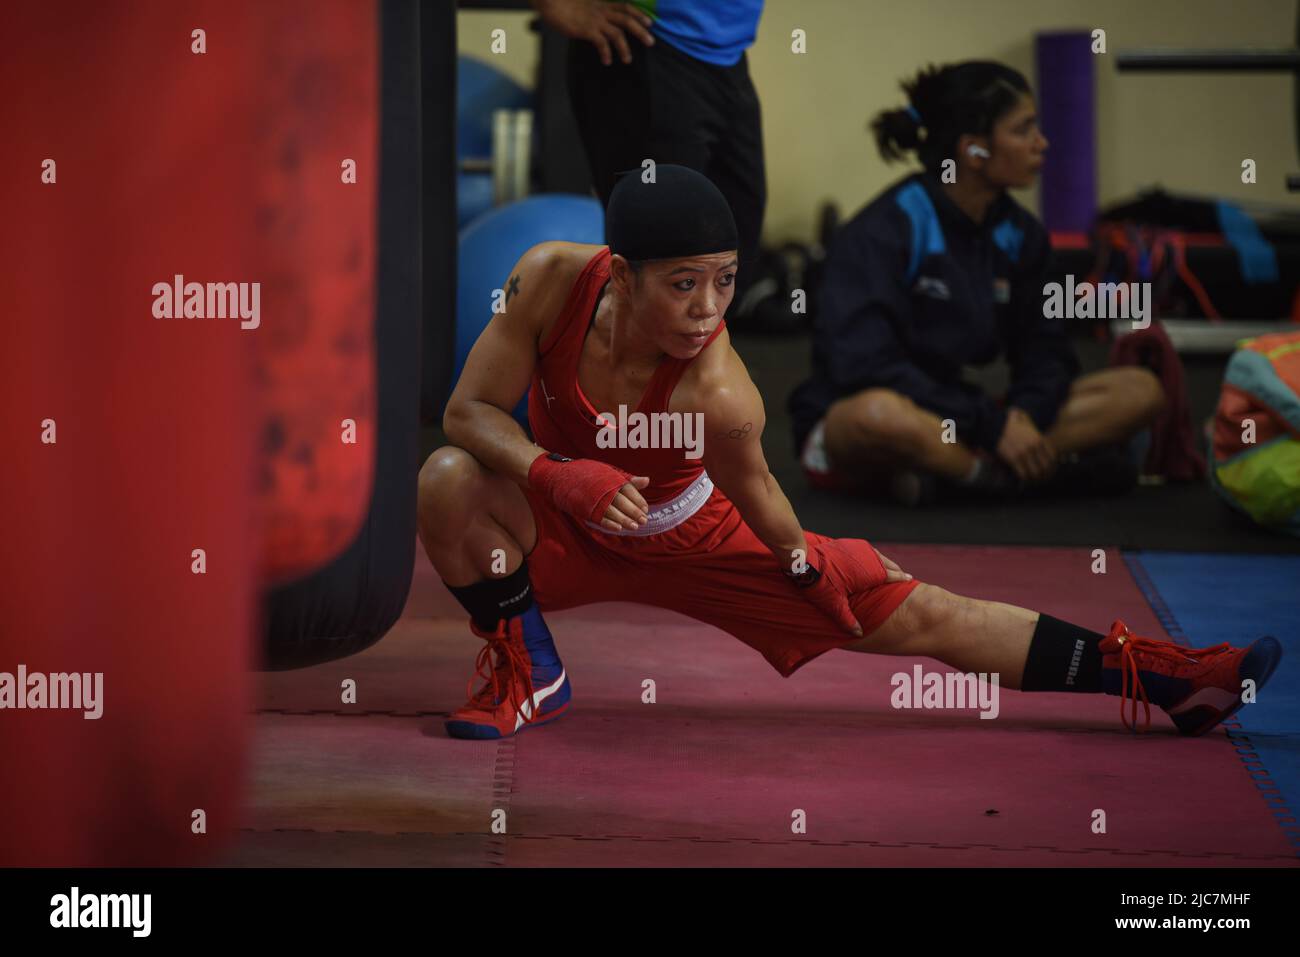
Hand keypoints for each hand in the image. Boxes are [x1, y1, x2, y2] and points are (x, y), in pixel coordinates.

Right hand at [528, 452, 649, 529]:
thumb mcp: (607, 472)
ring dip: (624, 520)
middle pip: (623, 501)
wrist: (559, 474)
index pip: (629, 490)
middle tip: (643, 521)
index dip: (638, 500)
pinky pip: (598, 517)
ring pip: (612, 511)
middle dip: (634, 512)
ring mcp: (593, 498)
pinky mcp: (584, 507)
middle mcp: (603, 487)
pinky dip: (609, 523)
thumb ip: (627, 479)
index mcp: (610, 477)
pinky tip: (618, 528)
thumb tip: (646, 481)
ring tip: (634, 527)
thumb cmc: (586, 473)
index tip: (645, 509)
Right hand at [534, 0, 654, 65]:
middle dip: (641, 31)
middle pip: (627, 20)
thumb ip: (593, 14)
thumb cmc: (563, 5)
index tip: (649, 23)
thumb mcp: (583, 6)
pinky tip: (606, 61)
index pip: (626, 8)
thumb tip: (598, 25)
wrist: (550, 1)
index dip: (639, 15)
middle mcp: (601, 12)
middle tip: (651, 42)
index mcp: (602, 5)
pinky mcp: (586, 30)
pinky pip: (601, 43)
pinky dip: (606, 53)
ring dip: (625, 48)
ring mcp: (595, 20)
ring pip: (617, 34)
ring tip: (628, 60)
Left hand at [786, 540, 908, 637]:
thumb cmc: (821, 582)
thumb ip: (848, 619)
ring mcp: (859, 547)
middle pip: (889, 564)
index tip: (911, 581)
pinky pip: (866, 550)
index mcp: (872, 572)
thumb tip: (859, 634)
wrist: (804, 558)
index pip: (894, 576)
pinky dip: (871, 556)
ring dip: (883, 562)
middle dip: (895, 570)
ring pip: (878, 555)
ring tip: (887, 569)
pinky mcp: (849, 542)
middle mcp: (870, 557)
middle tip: (902, 576)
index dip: (903, 579)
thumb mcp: (834, 604)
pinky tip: (868, 560)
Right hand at [995, 407, 1057, 482]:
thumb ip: (1035, 428)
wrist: (994, 426)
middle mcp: (1033, 447)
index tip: (1050, 469)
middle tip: (1041, 478)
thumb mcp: (1025, 421)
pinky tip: (1022, 478)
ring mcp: (1024, 453)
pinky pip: (1023, 474)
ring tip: (1032, 479)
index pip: (1053, 456)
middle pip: (1046, 466)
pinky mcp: (1013, 459)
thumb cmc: (1009, 423)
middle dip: (1044, 474)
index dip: (1053, 465)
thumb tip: (1039, 436)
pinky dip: (1024, 478)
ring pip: (1035, 472)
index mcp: (1038, 439)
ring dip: (1034, 478)